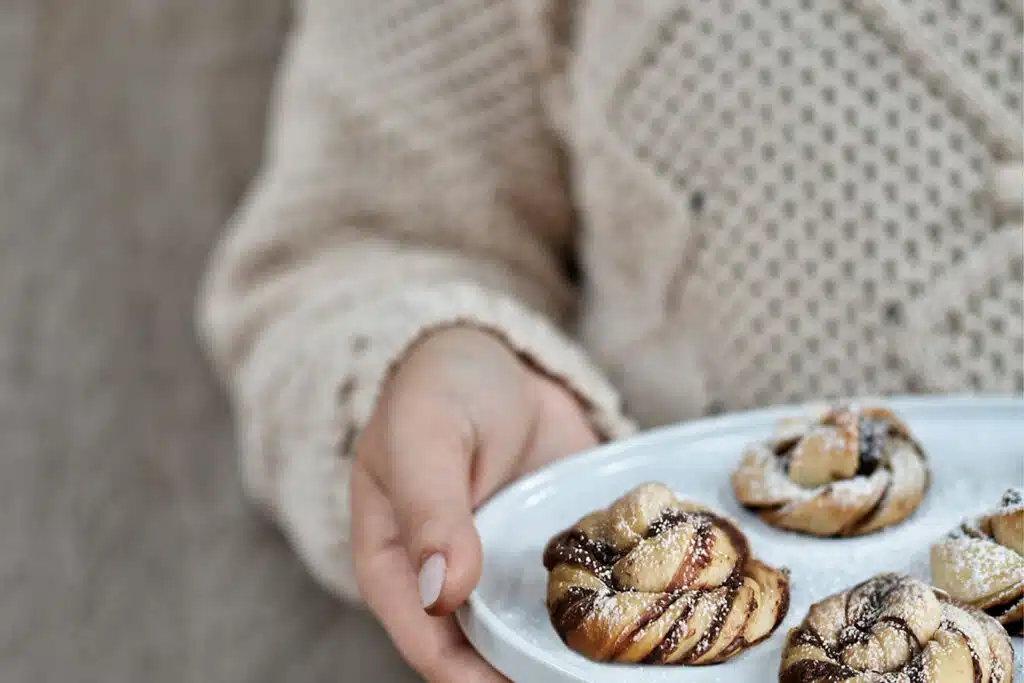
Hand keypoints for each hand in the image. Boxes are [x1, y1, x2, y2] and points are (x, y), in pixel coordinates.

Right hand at [351, 326, 597, 681]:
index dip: (472, 678)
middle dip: (530, 674)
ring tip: (626, 666)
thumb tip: (444, 593)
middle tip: (592, 678)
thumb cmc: (442, 388)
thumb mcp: (426, 434)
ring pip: (539, 635)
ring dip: (578, 655)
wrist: (497, 357)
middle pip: (487, 655)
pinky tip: (656, 618)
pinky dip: (615, 611)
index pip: (429, 645)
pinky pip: (585, 593)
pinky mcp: (556, 553)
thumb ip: (430, 508)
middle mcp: (453, 582)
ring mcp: (507, 571)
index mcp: (397, 567)